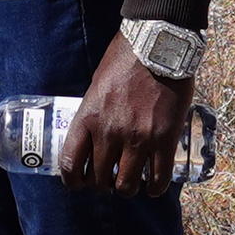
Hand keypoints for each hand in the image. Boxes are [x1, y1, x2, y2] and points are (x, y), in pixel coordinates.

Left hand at [57, 37, 196, 195]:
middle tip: (110, 179)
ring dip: (128, 189)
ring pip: (127, 185)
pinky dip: (154, 188)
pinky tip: (153, 186)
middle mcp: (109, 133)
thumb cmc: (125, 60)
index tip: (79, 184)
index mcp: (88, 118)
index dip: (73, 182)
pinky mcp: (164, 140)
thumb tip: (95, 135)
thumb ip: (94, 114)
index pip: (70, 164)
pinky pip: (157, 178)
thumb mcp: (97, 86)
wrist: (158, 45)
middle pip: (99, 180)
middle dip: (103, 185)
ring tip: (132, 183)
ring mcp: (138, 139)